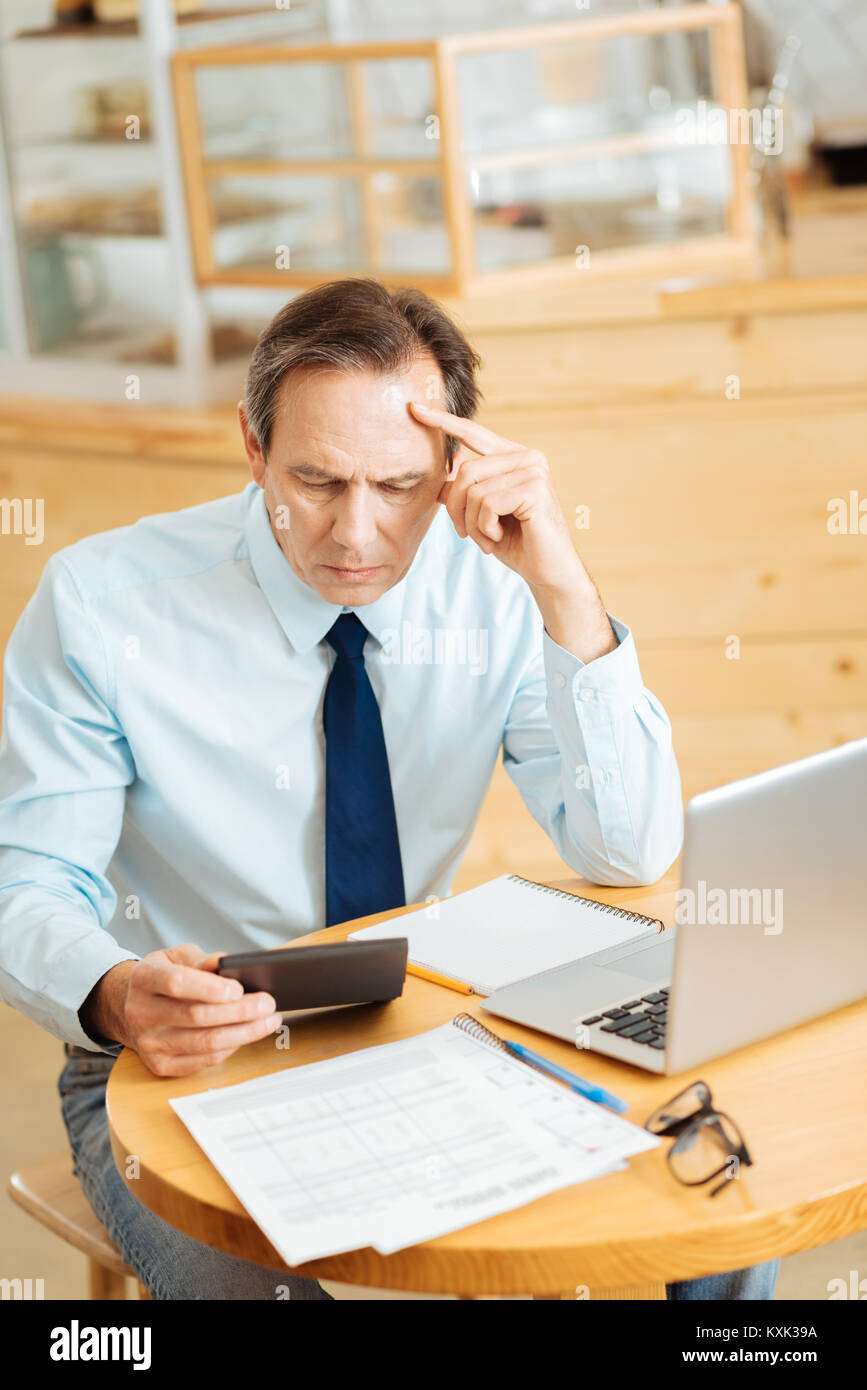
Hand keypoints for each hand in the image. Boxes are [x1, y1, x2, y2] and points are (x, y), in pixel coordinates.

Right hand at [80, 944, 281, 1077]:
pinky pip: (204, 1060)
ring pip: (204, 1043)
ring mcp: (149, 1043)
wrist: (130, 1007)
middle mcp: (141, 1013)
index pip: (177, 984)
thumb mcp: (176, 957)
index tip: (239, 988)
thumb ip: (202, 960)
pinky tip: (247, 1034)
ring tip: (268, 1021)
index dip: (210, 987)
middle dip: (239, 1011)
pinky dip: (231, 1048)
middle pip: (196, 1016)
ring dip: (244, 1033)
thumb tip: (228, 964)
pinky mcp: (160, 1066)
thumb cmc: (162, 978)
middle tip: (268, 1003)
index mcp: (144, 979)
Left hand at [409, 401, 616, 661]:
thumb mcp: (482, 516)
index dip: (442, 422)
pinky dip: (484, 528)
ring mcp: (534, 471)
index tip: (413, 409)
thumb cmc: (517, 543)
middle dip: (456, 509)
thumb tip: (438, 483)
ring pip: (473, 490)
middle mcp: (528, 457)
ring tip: (487, 539)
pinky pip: (486, 504)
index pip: (473, 433)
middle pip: (465, 471)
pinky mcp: (536, 490)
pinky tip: (499, 538)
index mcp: (515, 457)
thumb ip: (464, 494)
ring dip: (471, 523)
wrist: (547, 572)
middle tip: (466, 534)